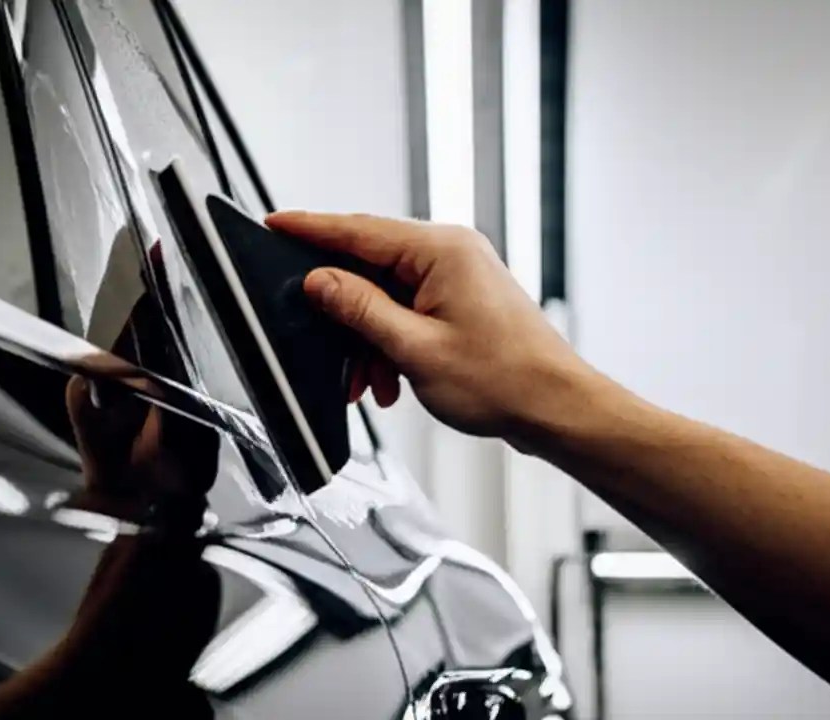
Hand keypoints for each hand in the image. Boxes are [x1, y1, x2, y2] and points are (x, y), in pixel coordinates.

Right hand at [266, 211, 602, 440]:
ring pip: (385, 294)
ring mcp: (457, 275)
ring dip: (367, 338)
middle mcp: (450, 252)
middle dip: (342, 312)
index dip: (310, 229)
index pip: (358, 229)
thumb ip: (360, 309)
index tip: (274, 223)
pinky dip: (389, 343)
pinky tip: (387, 380)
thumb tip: (318, 280)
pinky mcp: (460, 299)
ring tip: (365, 382)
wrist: (555, 408)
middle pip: (369, 265)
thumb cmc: (504, 380)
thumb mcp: (414, 348)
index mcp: (441, 250)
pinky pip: (407, 310)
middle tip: (319, 343)